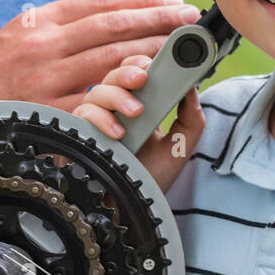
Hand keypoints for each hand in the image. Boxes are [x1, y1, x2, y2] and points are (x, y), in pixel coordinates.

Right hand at [0, 0, 200, 116]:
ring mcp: (46, 80)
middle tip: (190, 21)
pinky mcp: (47, 113)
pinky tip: (148, 95)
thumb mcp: (16, 37)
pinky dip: (123, 98)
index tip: (170, 0)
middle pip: (114, 27)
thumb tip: (105, 16)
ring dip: (152, 56)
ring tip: (181, 53)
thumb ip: (57, 26)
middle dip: (158, 22)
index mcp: (39, 21)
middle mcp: (44, 45)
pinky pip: (95, 103)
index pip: (101, 2)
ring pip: (111, 61)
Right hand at [73, 55, 204, 192]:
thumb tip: (193, 87)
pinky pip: (82, 115)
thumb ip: (191, 118)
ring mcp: (96, 123)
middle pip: (112, 76)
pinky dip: (100, 119)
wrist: (133, 211)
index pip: (132, 73)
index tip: (151, 64)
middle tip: (143, 79)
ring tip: (136, 113)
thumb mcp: (180, 147)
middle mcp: (114, 111)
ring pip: (96, 92)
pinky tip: (117, 133)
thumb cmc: (152, 180)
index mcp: (138, 107)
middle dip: (127, 73)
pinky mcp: (81, 137)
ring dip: (117, 97)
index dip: (138, 63)